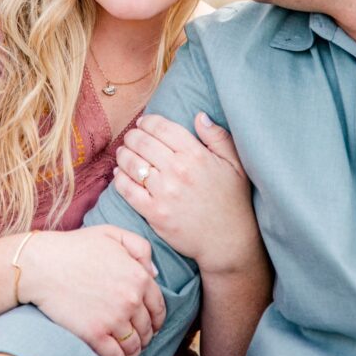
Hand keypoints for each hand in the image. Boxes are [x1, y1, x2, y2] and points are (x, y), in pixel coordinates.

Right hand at [15, 226, 164, 355]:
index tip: (151, 325)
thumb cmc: (74, 247)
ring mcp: (114, 318)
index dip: (156, 319)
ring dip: (134, 353)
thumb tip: (154, 274)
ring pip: (134, 345)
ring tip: (128, 355)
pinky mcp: (94, 334)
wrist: (41, 264)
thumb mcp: (112, 233)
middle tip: (138, 341)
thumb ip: (140, 248)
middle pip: (147, 328)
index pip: (158, 307)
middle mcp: (131, 299)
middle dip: (145, 337)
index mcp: (139, 277)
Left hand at [114, 113, 260, 273]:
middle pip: (143, 142)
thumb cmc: (232, 200)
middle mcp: (177, 170)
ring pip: (132, 163)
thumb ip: (218, 137)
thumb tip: (199, 116)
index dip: (148, 121)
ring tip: (123, 152)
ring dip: (123, 154)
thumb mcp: (235, 164)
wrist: (227, 240)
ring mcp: (163, 192)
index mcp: (196, 155)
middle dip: (132, 135)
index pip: (162, 127)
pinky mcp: (153, 212)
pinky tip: (119, 173)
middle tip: (131, 136)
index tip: (144, 122)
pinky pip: (127, 190)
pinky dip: (119, 178)